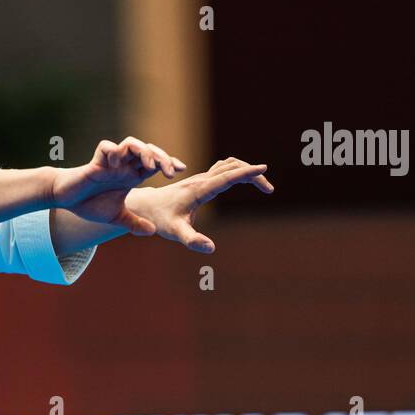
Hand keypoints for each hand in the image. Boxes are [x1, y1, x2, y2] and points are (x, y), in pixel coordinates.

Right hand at [50, 137, 187, 233]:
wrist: (66, 199)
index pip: (155, 164)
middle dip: (162, 158)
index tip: (182, 170)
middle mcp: (124, 166)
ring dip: (143, 151)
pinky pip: (106, 147)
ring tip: (149, 165)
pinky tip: (118, 164)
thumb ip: (134, 223)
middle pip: (148, 151)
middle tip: (170, 172)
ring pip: (132, 144)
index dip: (169, 163)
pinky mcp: (95, 161)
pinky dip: (114, 152)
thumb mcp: (116, 217)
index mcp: (131, 176)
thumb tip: (153, 231)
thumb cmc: (89, 204)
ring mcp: (110, 161)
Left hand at [127, 157, 273, 252]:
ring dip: (246, 171)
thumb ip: (192, 240)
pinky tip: (242, 181)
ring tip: (262, 186)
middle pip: (232, 168)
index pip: (226, 177)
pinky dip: (237, 171)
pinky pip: (222, 170)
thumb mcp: (175, 232)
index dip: (246, 172)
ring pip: (228, 166)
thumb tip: (211, 248)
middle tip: (269, 189)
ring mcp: (200, 179)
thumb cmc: (160, 220)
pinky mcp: (199, 181)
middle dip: (252, 174)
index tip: (264, 168)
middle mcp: (201, 180)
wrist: (145, 207)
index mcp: (199, 190)